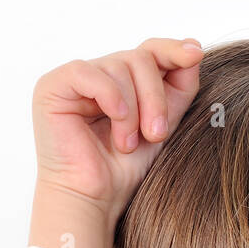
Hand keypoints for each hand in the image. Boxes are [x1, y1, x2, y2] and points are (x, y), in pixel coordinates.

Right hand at [31, 36, 204, 228]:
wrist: (95, 199)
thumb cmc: (124, 169)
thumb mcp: (163, 124)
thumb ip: (178, 88)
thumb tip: (193, 48)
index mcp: (122, 81)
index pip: (148, 51)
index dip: (172, 50)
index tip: (195, 55)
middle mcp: (98, 74)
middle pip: (139, 58)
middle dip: (155, 97)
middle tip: (156, 133)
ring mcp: (74, 78)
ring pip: (119, 67)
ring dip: (133, 111)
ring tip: (127, 144)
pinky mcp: (53, 86)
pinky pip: (90, 74)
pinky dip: (111, 97)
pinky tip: (115, 120)